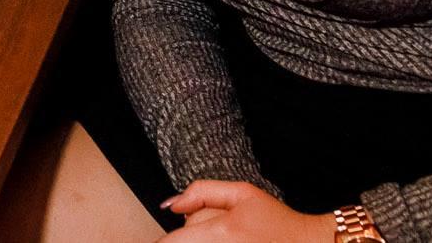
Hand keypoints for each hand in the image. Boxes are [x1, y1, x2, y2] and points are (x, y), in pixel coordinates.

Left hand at [165, 181, 335, 241]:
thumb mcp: (243, 194)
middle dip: (188, 239)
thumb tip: (172, 205)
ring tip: (228, 237)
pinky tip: (234, 241)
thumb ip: (202, 193)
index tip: (153, 238)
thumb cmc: (278, 221)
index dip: (165, 241)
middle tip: (215, 232)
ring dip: (202, 242)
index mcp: (223, 233)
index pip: (172, 242)